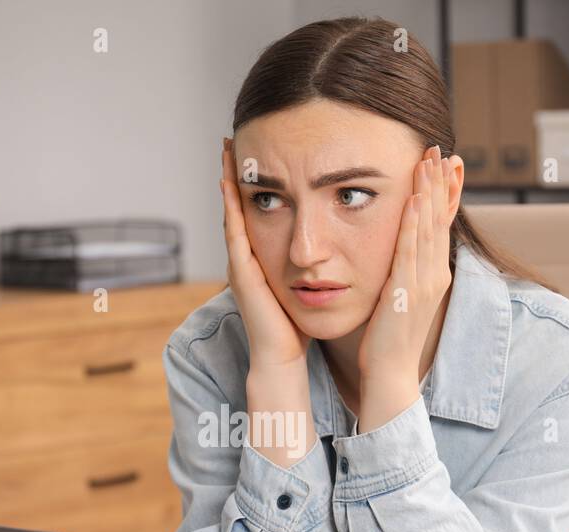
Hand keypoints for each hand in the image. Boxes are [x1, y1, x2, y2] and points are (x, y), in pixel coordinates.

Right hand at [219, 137, 309, 372]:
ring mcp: (242, 263)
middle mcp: (249, 257)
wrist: (282, 357)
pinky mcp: (242, 272)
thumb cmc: (300, 327)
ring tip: (227, 149)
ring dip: (229, 180)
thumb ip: (318, 266)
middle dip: (238, 173)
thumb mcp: (310, 286)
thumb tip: (341, 247)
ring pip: (234, 212)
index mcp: (266, 258)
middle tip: (236, 138)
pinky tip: (228, 181)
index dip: (261, 183)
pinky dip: (230, 205)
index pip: (264, 212)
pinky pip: (234, 231)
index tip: (262, 152)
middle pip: (242, 206)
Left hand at [355, 146, 458, 430]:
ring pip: (428, 229)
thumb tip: (396, 253)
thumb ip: (400, 273)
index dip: (445, 193)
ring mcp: (423, 283)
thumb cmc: (387, 340)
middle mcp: (434, 275)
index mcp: (433, 275)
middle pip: (440, 220)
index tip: (446, 163)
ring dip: (429, 193)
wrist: (390, 374)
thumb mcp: (398, 298)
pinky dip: (412, 223)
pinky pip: (410, 250)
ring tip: (430, 161)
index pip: (441, 225)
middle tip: (441, 149)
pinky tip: (413, 199)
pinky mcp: (406, 291)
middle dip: (441, 183)